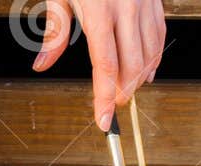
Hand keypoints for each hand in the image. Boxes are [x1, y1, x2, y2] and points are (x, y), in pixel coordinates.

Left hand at [30, 0, 164, 130]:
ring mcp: (144, 2)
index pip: (105, 65)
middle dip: (123, 91)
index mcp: (99, 11)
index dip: (105, 97)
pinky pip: (160, 32)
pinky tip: (147, 71)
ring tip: (128, 93)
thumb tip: (41, 66)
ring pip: (150, 51)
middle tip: (112, 108)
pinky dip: (155, 55)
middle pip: (131, 64)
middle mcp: (126, 8)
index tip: (104, 120)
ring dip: (140, 77)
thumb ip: (54, 35)